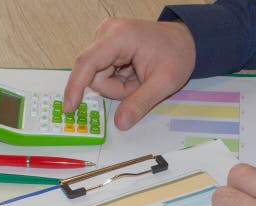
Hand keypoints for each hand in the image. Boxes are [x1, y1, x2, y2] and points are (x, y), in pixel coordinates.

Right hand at [64, 18, 195, 129]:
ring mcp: (105, 38)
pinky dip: (120, 79)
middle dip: (117, 88)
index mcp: (120, 37)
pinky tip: (134, 72)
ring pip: (99, 77)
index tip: (70, 107)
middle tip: (140, 84)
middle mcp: (107, 33)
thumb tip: (120, 122)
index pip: (87, 63)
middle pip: (95, 75)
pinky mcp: (106, 45)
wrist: (185, 41)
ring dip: (120, 85)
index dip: (75, 86)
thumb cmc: (177, 54)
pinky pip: (104, 73)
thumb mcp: (164, 83)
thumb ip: (140, 103)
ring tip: (140, 77)